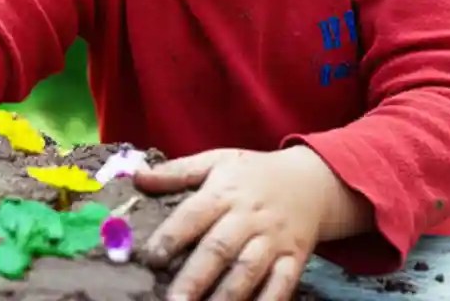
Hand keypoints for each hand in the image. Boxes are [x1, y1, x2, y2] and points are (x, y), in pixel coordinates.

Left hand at [133, 146, 371, 300]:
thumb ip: (177, 172)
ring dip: (226, 296)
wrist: (312, 181)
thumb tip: (137, 177)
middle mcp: (248, 218)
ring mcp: (273, 241)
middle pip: (219, 249)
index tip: (151, 257)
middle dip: (195, 277)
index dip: (172, 236)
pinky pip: (283, 284)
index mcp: (225, 192)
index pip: (194, 215)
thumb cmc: (253, 173)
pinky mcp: (294, 259)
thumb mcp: (216, 161)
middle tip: (173, 300)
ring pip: (248, 271)